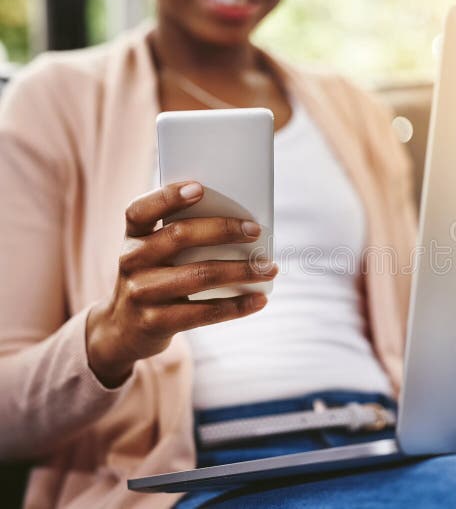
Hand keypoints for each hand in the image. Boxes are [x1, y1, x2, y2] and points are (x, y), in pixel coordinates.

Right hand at [86, 181, 276, 386]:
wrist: (124, 329)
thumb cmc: (154, 277)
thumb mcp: (152, 253)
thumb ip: (179, 235)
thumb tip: (240, 221)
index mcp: (132, 236)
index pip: (140, 210)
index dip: (168, 197)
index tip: (200, 188)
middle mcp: (132, 261)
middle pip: (180, 237)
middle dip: (223, 230)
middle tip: (255, 230)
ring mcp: (142, 294)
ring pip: (200, 275)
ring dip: (241, 270)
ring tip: (269, 267)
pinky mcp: (156, 322)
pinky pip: (204, 313)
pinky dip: (237, 306)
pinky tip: (260, 299)